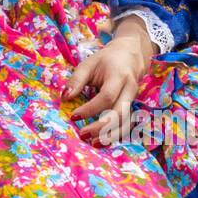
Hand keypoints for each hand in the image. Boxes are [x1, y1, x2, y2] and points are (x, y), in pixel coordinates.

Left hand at [65, 18, 155, 143]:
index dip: (90, 109)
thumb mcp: (89, 64)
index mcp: (119, 76)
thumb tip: (64, 98)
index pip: (106, 97)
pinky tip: (103, 141)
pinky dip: (115, 135)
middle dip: (102, 127)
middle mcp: (130, 90)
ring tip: (94, 143)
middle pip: (119, 113)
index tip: (74, 116)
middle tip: (83, 135)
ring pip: (126, 123)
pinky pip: (126, 124)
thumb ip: (77, 80)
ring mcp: (133, 100)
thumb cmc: (107, 60)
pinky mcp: (132, 107)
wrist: (131, 54)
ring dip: (111, 136)